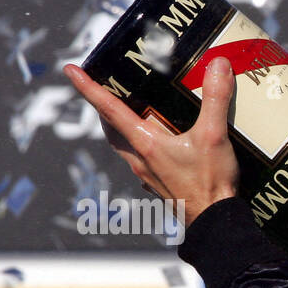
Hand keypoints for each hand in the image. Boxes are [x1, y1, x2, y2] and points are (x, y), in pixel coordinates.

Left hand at [63, 57, 240, 222]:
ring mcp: (148, 175)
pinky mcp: (160, 186)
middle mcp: (140, 159)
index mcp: (146, 143)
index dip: (88, 87)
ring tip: (129, 116)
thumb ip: (215, 99)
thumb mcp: (214, 136)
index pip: (109, 108)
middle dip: (103, 109)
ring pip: (123, 147)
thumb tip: (217, 65)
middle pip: (111, 129)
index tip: (70, 70)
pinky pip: (142, 162)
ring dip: (120, 130)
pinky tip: (159, 148)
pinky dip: (142, 148)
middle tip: (102, 92)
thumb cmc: (209, 183)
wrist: (215, 222)